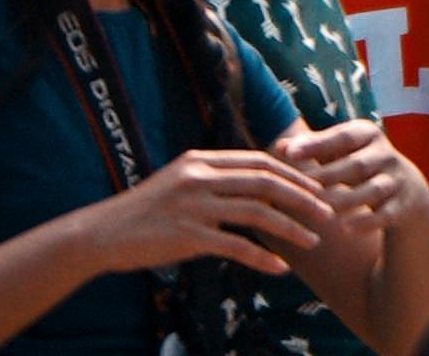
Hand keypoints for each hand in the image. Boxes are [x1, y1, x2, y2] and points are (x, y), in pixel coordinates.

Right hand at [80, 146, 333, 275]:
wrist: (101, 234)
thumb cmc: (144, 213)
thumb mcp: (180, 182)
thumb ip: (214, 180)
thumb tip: (255, 188)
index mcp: (202, 160)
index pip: (260, 161)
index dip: (292, 174)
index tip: (316, 187)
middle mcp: (200, 177)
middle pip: (266, 181)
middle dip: (302, 196)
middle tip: (328, 210)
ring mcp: (194, 206)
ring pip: (257, 213)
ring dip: (291, 227)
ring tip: (314, 240)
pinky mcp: (188, 236)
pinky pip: (236, 247)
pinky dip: (263, 258)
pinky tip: (281, 269)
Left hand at [278, 116, 418, 253]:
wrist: (405, 188)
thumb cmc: (359, 166)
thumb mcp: (341, 152)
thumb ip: (312, 149)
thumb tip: (280, 147)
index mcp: (367, 135)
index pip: (341, 137)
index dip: (315, 144)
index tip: (289, 153)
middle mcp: (385, 155)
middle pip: (356, 165)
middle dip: (329, 176)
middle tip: (301, 188)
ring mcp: (396, 180)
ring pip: (373, 189)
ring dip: (348, 200)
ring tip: (323, 210)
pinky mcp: (402, 206)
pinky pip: (386, 214)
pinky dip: (368, 222)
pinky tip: (347, 229)